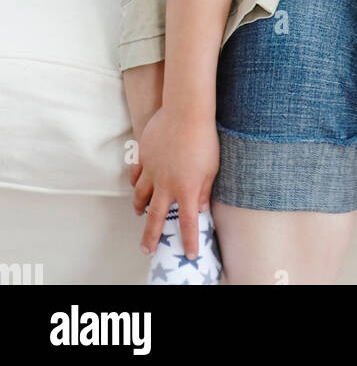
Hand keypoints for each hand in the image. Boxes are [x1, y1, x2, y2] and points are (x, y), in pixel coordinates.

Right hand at [133, 107, 219, 260]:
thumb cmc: (204, 138)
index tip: (189, 254)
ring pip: (140, 195)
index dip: (188, 240)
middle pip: (156, 217)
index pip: (188, 222)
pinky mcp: (144, 156)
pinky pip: (136, 174)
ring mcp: (152, 170)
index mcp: (186, 189)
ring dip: (139, 207)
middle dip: (151, 236)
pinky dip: (135, 182)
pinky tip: (136, 185)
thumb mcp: (211, 167)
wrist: (186, 111)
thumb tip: (200, 208)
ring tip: (139, 214)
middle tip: (146, 249)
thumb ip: (204, 190)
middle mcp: (166, 184)